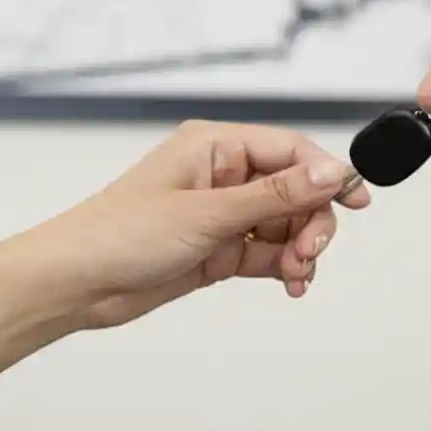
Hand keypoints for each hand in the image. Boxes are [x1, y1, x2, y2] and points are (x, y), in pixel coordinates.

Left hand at [26, 120, 369, 328]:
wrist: (75, 283)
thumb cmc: (119, 233)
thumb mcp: (207, 213)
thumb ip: (275, 195)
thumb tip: (328, 172)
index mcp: (214, 146)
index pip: (289, 150)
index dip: (326, 173)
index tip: (356, 200)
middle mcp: (221, 175)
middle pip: (294, 190)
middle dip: (311, 222)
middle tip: (311, 252)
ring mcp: (220, 213)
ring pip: (285, 225)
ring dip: (300, 249)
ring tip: (296, 274)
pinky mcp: (217, 248)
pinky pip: (268, 252)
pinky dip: (284, 267)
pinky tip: (292, 283)